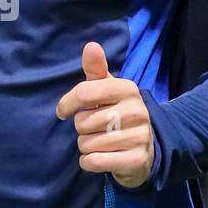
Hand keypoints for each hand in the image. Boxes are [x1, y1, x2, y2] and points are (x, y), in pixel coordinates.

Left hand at [55, 41, 154, 188]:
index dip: (67, 103)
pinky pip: (95, 161)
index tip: (63, 111)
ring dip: (86, 146)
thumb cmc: (116, 112)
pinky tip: (99, 157)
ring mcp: (139, 136)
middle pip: (83, 122)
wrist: (144, 147)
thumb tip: (90, 46)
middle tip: (94, 128)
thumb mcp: (107, 89)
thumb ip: (96, 69)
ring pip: (88, 143)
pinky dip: (89, 162)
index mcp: (127, 89)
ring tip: (99, 142)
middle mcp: (137, 111)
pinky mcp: (136, 160)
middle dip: (82, 128)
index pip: (84, 93)